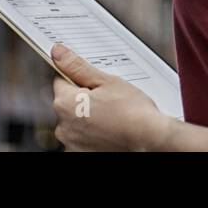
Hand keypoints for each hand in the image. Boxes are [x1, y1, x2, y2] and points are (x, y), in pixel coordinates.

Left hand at [49, 43, 170, 151]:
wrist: (150, 140)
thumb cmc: (133, 112)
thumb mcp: (106, 81)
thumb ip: (77, 67)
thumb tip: (58, 53)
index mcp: (65, 104)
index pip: (60, 81)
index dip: (79, 78)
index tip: (94, 83)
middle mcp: (63, 128)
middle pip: (68, 103)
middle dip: (83, 99)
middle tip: (107, 98)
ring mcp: (72, 144)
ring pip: (76, 122)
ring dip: (88, 117)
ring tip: (111, 115)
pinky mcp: (81, 154)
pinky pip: (82, 138)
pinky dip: (92, 133)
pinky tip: (110, 129)